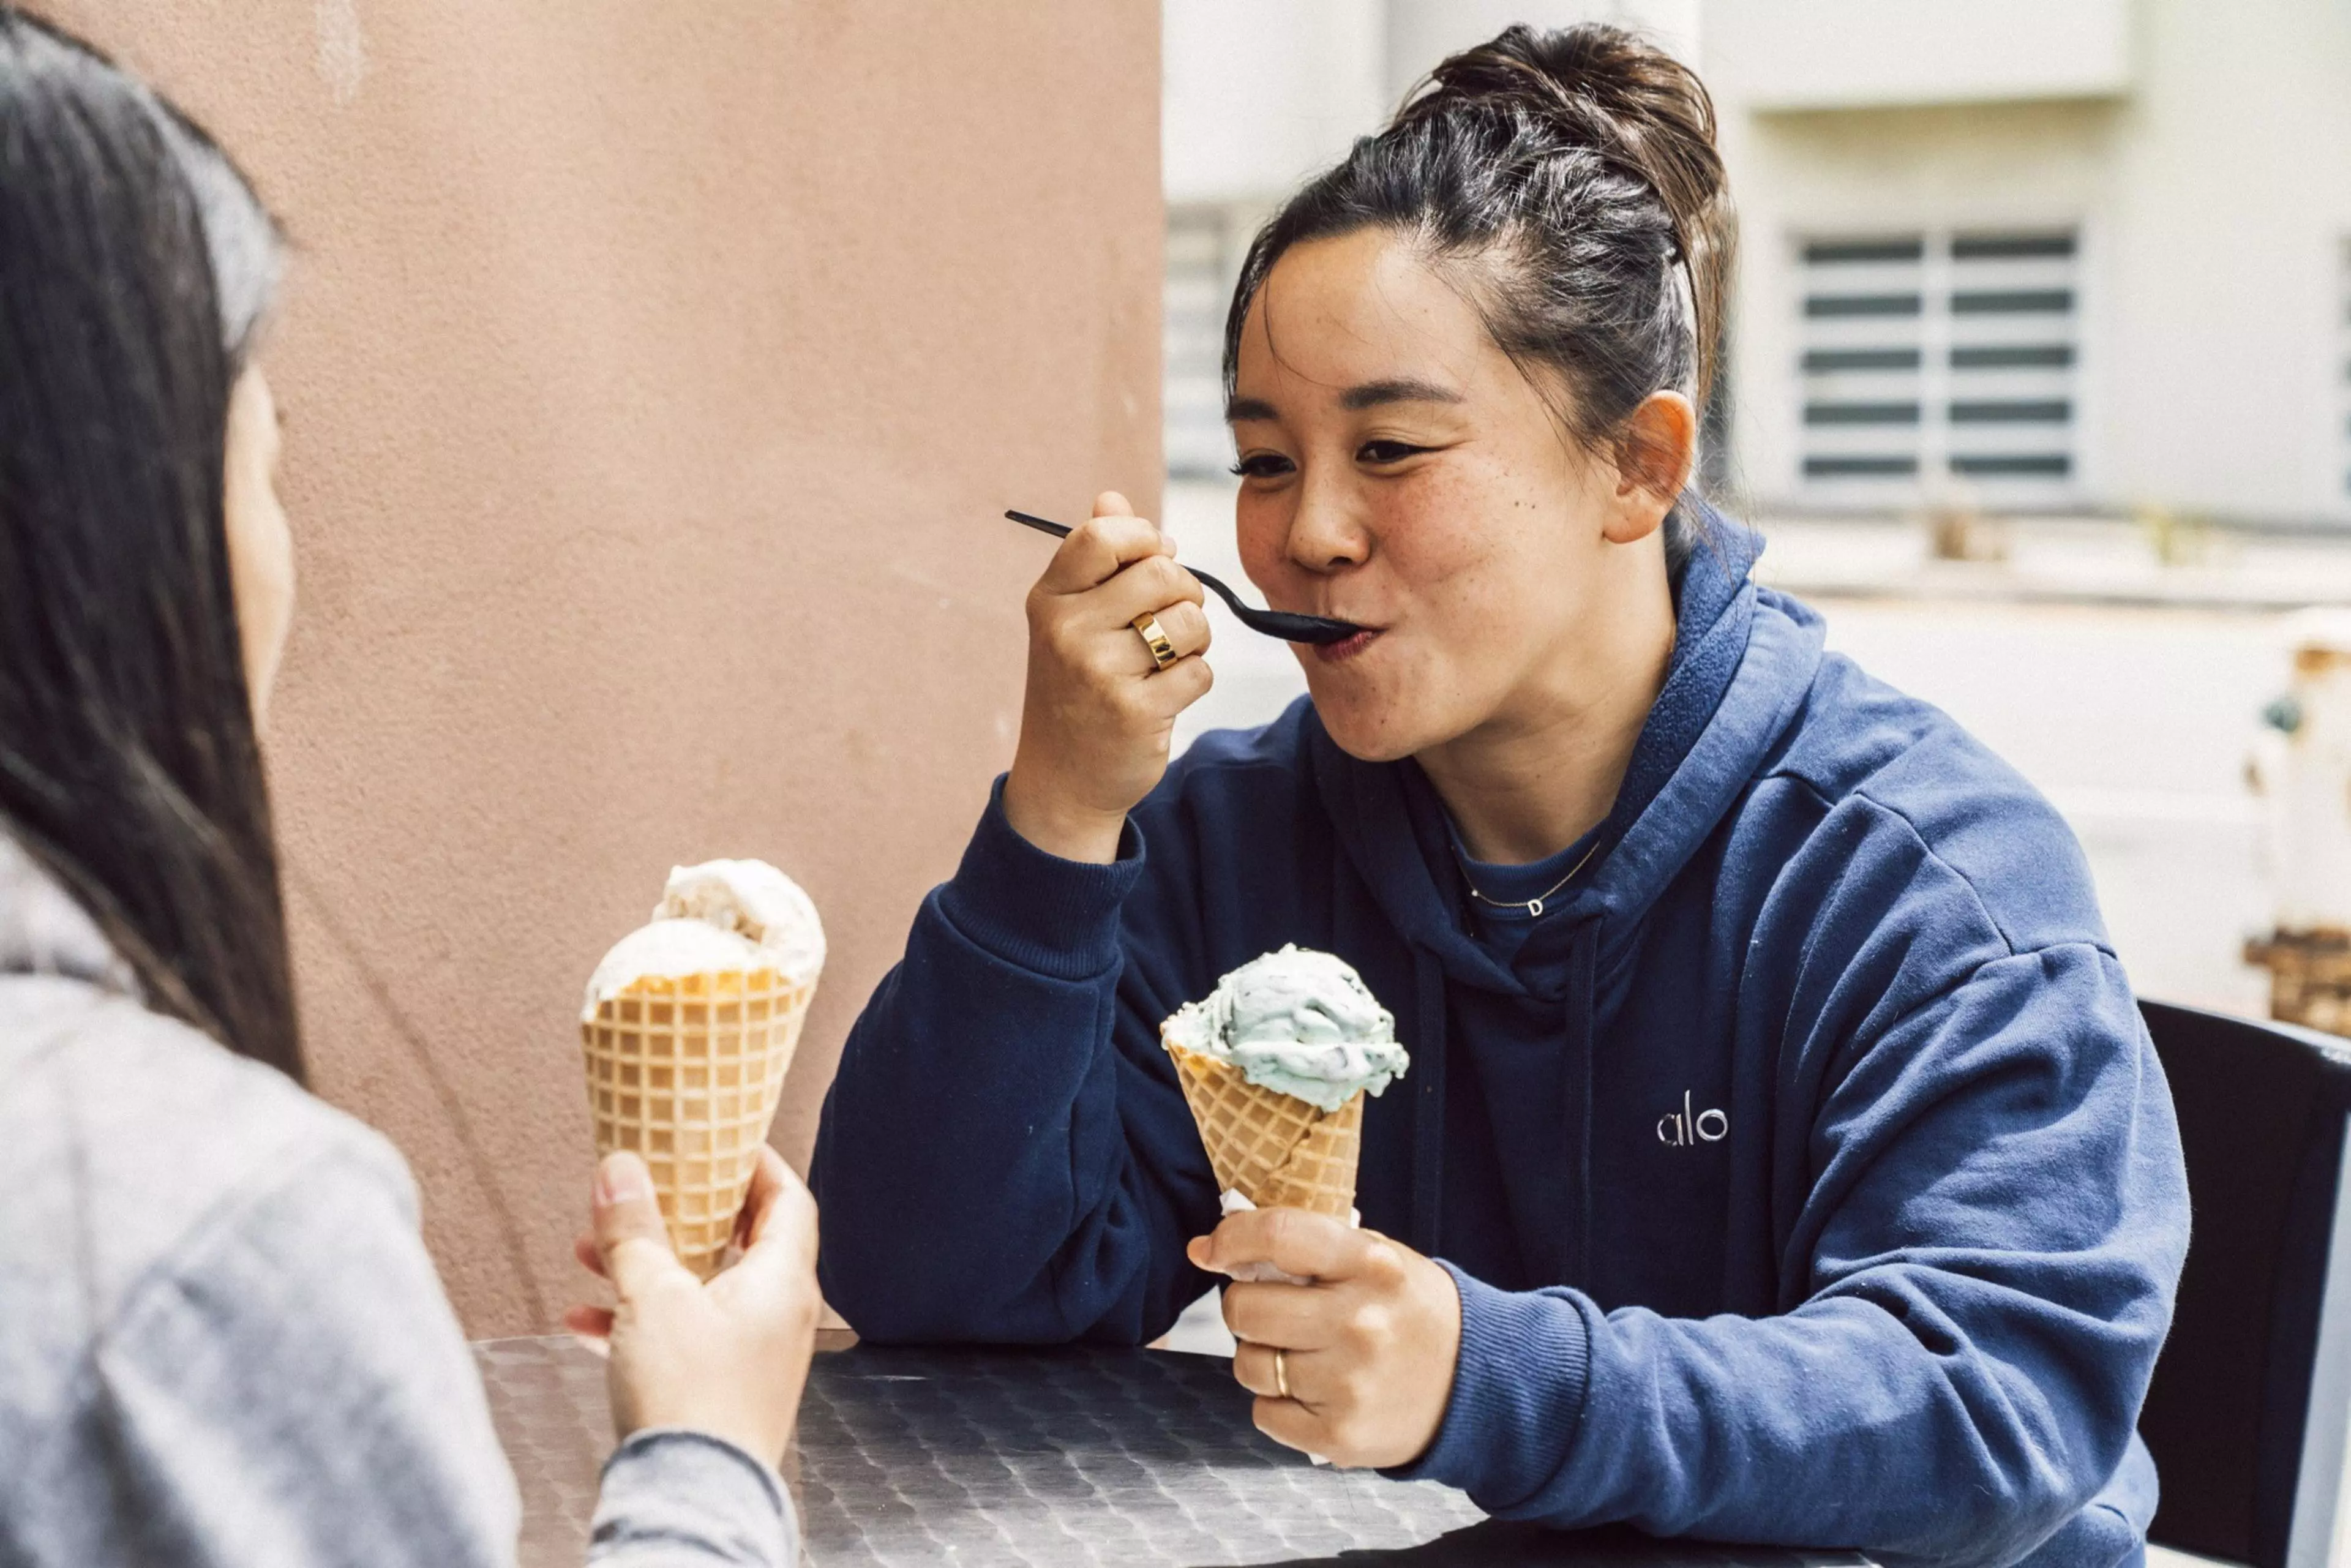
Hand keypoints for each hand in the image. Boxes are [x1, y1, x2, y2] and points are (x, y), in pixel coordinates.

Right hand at [564, 1147, 820, 1466]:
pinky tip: (582, 1318)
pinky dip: (636, 1321)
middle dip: (680, 1215)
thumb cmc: (690, 1397)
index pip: (788, 1199)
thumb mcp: (653, 1297)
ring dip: (645, 1267)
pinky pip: (678, 1338)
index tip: (721, 1139)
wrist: (691, 1501)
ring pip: (698, 1290)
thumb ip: (635, 1231)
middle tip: (642, 1191)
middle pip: (738, 1242)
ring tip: (588, 1250)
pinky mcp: (717, 1391)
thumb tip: (620, 1168)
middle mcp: (777, 1315)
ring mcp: (750, 1355)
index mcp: (783, 1281)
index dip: (757, 1164)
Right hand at [1001, 489, 1212, 862]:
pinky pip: (1199, 672)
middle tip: (1170, 618)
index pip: (1104, 534)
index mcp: (1050, 599)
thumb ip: (1094, 557)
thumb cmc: (1077, 687)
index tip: (1155, 559)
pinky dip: (1193, 681)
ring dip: (1194, 640)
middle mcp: (1068, 631)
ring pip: (1189, 622)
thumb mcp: (1070, 619)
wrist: (1063, 779)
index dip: (1147, 538)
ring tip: (1167, 658)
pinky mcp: (1136, 712)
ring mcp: (1100, 673)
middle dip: (1184, 593)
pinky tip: (1164, 696)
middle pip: (1163, 573)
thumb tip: (1111, 496)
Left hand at [1187, 1208, 1462, 1469]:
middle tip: (1271, 1312)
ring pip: (1249, 1365)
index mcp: (1371, 1265)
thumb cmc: (1410, 1311)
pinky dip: (1278, 1404)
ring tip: (1304, 1355)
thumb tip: (1209, 1247)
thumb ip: (1306, 1246)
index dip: (1230, 1239)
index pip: (1277, 1235)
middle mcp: (1360, 1323)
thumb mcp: (1376, 1259)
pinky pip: (1265, 1414)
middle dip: (1244, 1307)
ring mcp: (1350, 1383)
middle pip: (1245, 1308)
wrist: (1478, 1384)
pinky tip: (1314, 1392)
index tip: (1210, 1250)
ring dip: (1262, 1358)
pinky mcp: (1340, 1435)